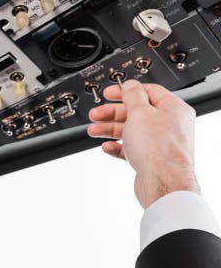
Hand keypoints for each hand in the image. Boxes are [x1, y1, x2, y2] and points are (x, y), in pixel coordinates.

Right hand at [87, 80, 198, 208]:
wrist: (163, 182)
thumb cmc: (159, 149)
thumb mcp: (140, 113)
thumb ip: (132, 96)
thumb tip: (130, 85)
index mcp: (173, 109)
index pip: (148, 92)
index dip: (126, 91)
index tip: (110, 93)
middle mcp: (169, 125)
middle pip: (136, 112)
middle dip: (112, 113)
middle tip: (96, 114)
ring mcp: (160, 143)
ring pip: (131, 131)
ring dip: (110, 129)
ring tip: (94, 130)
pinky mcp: (151, 159)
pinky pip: (131, 149)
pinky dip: (117, 147)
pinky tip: (107, 147)